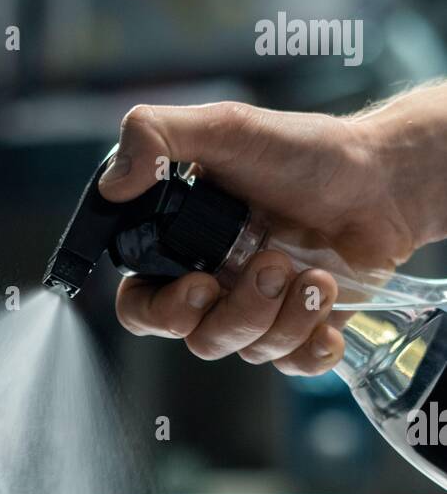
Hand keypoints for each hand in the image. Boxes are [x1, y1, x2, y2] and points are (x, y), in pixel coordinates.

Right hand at [98, 96, 426, 374]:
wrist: (381, 176)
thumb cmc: (304, 152)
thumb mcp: (226, 128)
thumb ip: (157, 137)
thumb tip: (112, 184)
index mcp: (184, 249)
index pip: (141, 306)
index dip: (159, 313)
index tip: (200, 285)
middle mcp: (216, 287)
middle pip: (197, 339)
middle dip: (239, 312)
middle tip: (273, 265)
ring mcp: (259, 312)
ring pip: (248, 351)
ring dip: (285, 315)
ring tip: (317, 273)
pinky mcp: (302, 330)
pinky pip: (292, 366)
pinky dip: (312, 344)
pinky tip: (329, 303)